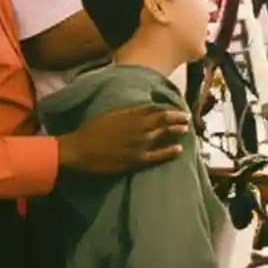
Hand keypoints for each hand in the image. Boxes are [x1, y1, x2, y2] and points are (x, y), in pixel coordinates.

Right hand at [56, 104, 189, 173]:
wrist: (80, 150)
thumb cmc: (91, 130)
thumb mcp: (110, 115)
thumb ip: (127, 113)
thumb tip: (140, 111)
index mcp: (131, 114)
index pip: (156, 108)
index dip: (169, 109)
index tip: (177, 109)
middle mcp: (139, 126)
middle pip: (164, 119)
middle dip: (178, 118)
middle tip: (186, 118)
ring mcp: (140, 143)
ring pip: (165, 134)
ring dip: (177, 131)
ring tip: (186, 129)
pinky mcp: (137, 159)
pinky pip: (159, 156)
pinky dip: (170, 152)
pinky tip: (179, 150)